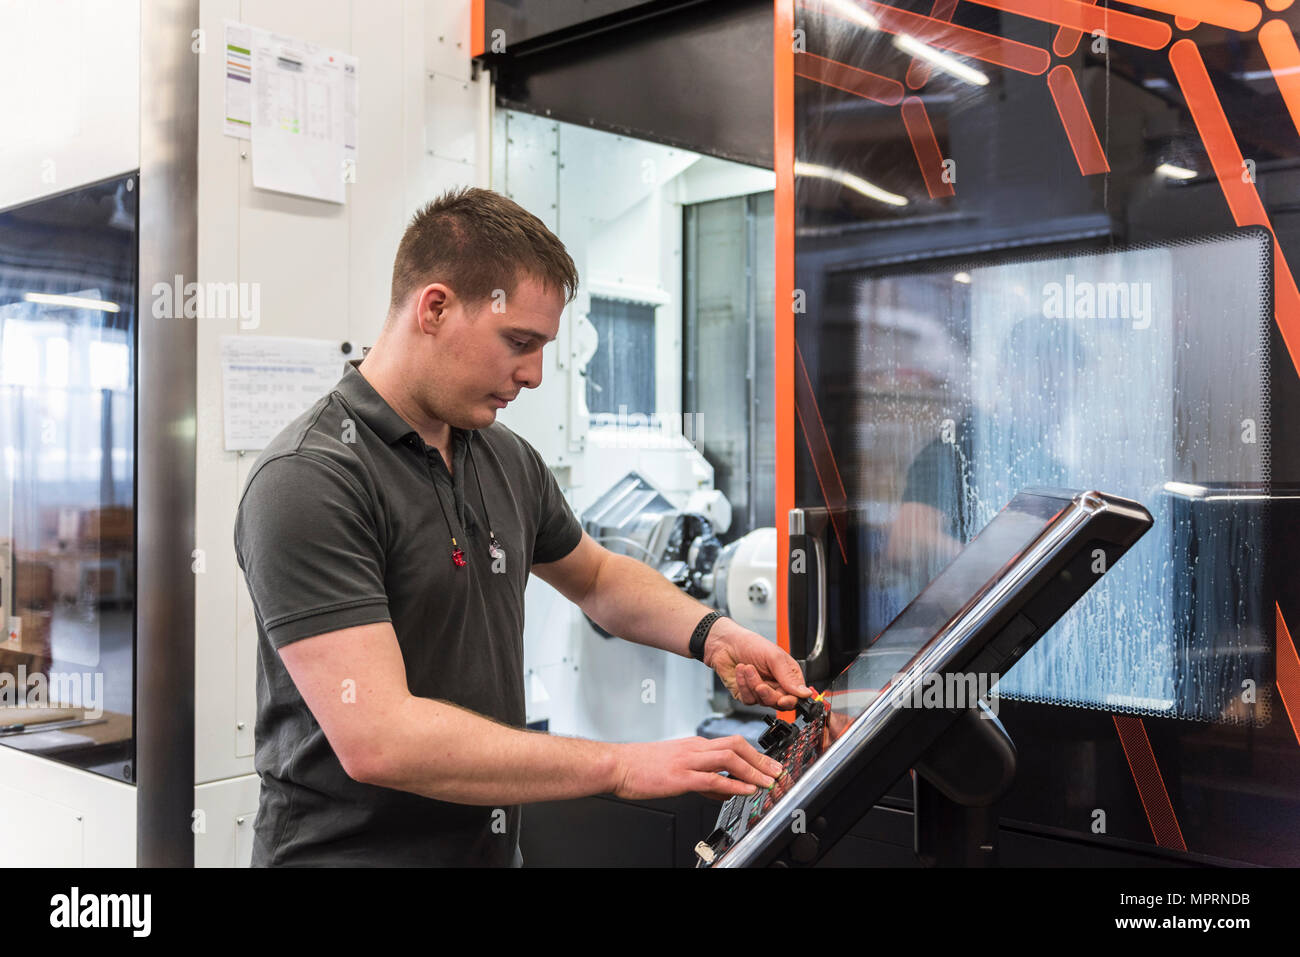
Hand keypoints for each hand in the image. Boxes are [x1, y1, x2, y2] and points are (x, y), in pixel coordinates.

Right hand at [611, 736, 784, 800]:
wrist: (617, 764)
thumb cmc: (641, 766)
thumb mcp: (675, 765)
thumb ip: (699, 775)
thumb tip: (720, 787)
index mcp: (694, 745)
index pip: (731, 744)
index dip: (755, 754)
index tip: (769, 766)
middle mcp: (694, 749)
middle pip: (736, 746)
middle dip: (761, 759)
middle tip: (778, 772)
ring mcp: (687, 761)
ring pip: (728, 758)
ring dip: (753, 771)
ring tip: (768, 782)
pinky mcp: (679, 777)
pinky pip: (711, 779)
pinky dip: (731, 784)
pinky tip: (744, 790)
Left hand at [704, 619, 811, 708]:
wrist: (725, 643)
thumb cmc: (751, 644)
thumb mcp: (774, 656)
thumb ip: (789, 676)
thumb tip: (805, 693)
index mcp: (787, 675)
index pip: (795, 696)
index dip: (791, 701)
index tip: (783, 700)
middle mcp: (775, 685)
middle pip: (779, 703)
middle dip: (768, 694)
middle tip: (760, 685)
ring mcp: (760, 691)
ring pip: (763, 702)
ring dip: (753, 685)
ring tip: (747, 668)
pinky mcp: (746, 694)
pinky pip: (748, 700)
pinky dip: (743, 686)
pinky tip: (740, 671)